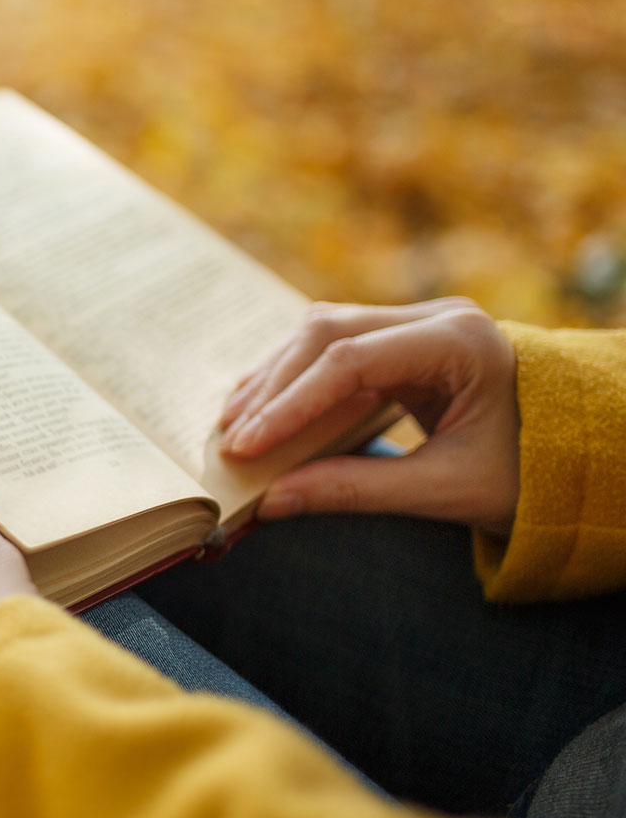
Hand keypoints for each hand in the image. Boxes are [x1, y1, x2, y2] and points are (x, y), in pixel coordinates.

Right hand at [218, 297, 519, 535]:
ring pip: (324, 332)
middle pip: (327, 334)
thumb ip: (357, 490)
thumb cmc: (531, 475)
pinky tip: (265, 407)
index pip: (350, 362)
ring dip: (277, 378)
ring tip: (235, 425)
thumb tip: (272, 500)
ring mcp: (423, 321)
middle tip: (232, 441)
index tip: (246, 448)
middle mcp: (439, 316)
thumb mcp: (446, 490)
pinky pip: (338, 345)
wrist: (585, 456)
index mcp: (461, 342)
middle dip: (273, 389)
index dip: (289, 406)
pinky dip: (297, 377)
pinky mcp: (408, 340)